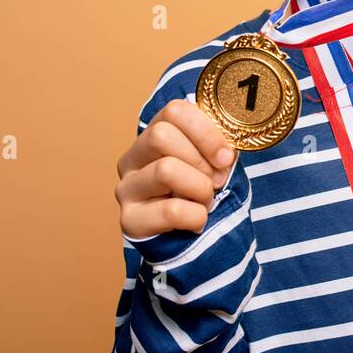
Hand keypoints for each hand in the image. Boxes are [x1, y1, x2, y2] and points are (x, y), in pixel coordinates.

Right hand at [114, 99, 238, 239]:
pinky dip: (196, 216)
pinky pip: (171, 210)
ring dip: (199, 189)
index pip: (174, 111)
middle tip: (215, 182)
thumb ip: (216, 148)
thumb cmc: (202, 194)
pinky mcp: (130, 219)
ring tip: (205, 202)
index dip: (206, 131)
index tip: (225, 156)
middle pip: (161, 136)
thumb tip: (226, 150)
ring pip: (165, 169)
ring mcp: (126, 188)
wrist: (192, 241)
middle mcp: (131, 159)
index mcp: (153, 136)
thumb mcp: (212, 164)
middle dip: (200, 161)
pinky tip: (196, 221)